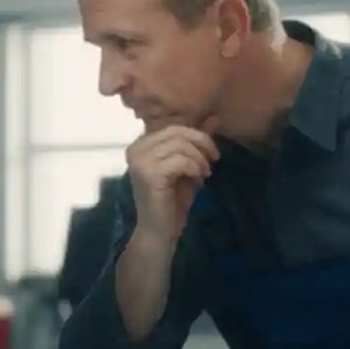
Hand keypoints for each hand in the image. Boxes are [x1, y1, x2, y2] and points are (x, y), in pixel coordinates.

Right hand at [125, 120, 219, 240]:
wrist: (159, 231)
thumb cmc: (171, 200)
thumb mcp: (188, 166)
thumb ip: (196, 142)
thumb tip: (214, 117)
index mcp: (140, 145)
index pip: (173, 127)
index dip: (196, 135)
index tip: (210, 153)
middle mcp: (135, 149)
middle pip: (177, 131)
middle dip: (201, 143)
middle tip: (213, 160)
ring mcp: (140, 161)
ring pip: (180, 145)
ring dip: (199, 158)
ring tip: (205, 173)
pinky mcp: (150, 174)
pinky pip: (181, 160)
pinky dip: (195, 168)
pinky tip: (198, 180)